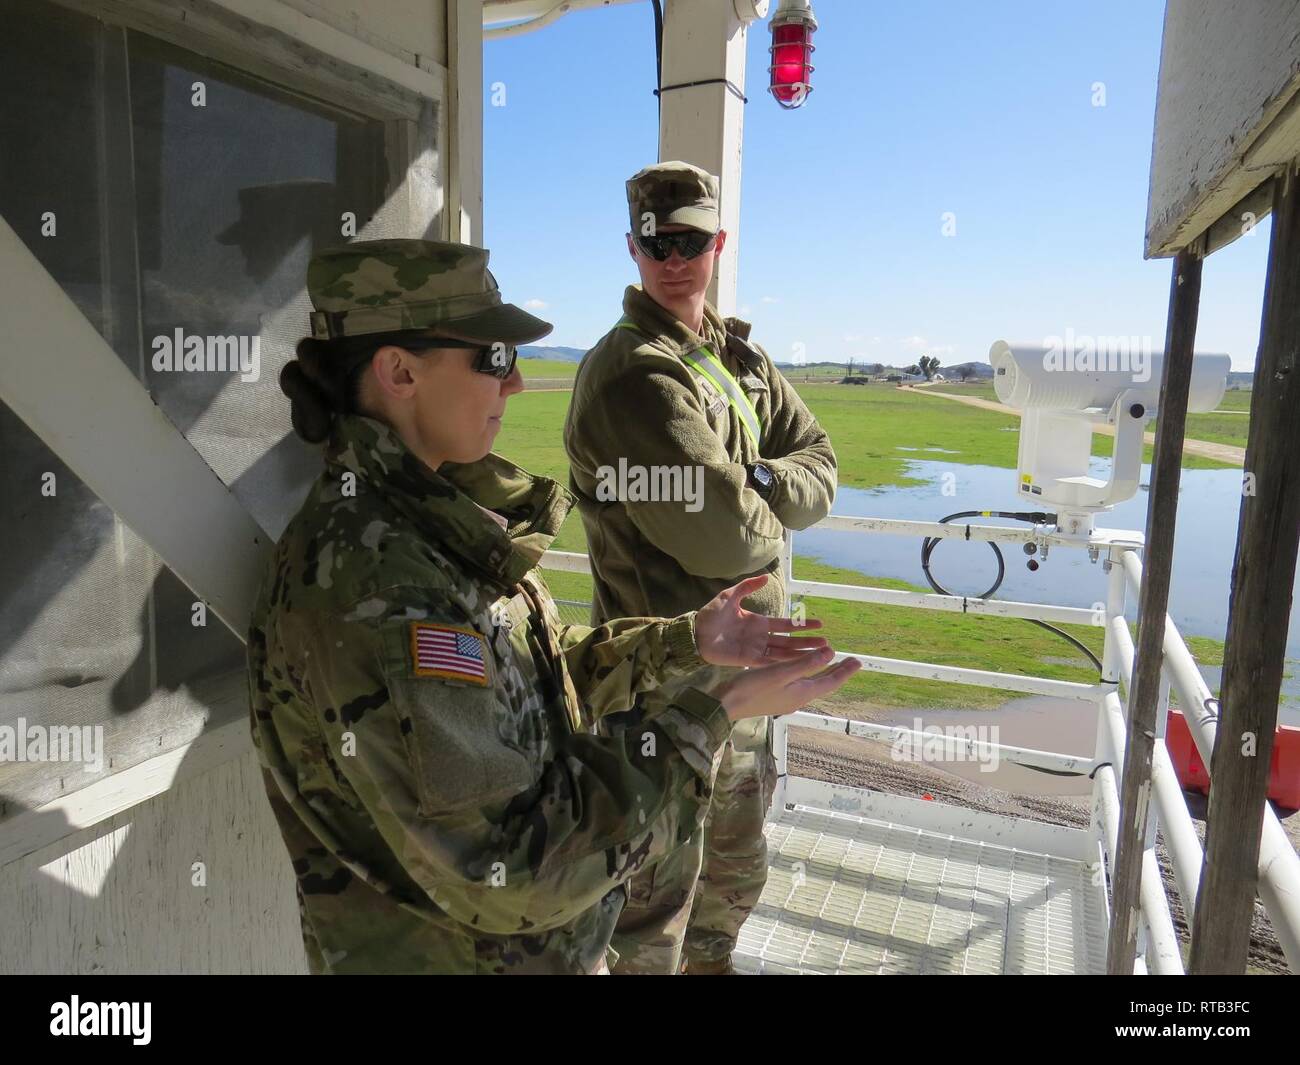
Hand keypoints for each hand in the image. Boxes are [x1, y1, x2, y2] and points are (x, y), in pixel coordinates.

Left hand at [694, 574, 829, 666]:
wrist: (695, 632)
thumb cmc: (711, 614)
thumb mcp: (730, 596)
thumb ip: (747, 587)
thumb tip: (766, 576)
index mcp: (759, 622)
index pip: (786, 625)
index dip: (802, 625)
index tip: (820, 624)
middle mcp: (760, 637)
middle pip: (789, 641)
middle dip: (807, 642)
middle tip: (826, 644)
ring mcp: (755, 650)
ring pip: (783, 653)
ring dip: (800, 655)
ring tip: (818, 655)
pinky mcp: (747, 660)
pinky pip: (768, 663)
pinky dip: (782, 665)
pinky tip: (796, 666)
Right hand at [717, 647, 861, 721]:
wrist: (727, 705)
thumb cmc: (753, 688)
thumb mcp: (781, 672)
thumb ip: (807, 663)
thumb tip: (831, 653)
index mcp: (801, 693)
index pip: (830, 681)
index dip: (844, 671)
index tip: (858, 662)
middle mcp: (797, 698)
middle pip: (823, 683)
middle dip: (837, 671)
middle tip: (852, 661)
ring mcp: (786, 699)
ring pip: (812, 684)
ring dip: (823, 673)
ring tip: (832, 663)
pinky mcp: (775, 697)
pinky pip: (800, 684)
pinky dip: (808, 674)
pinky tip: (803, 670)